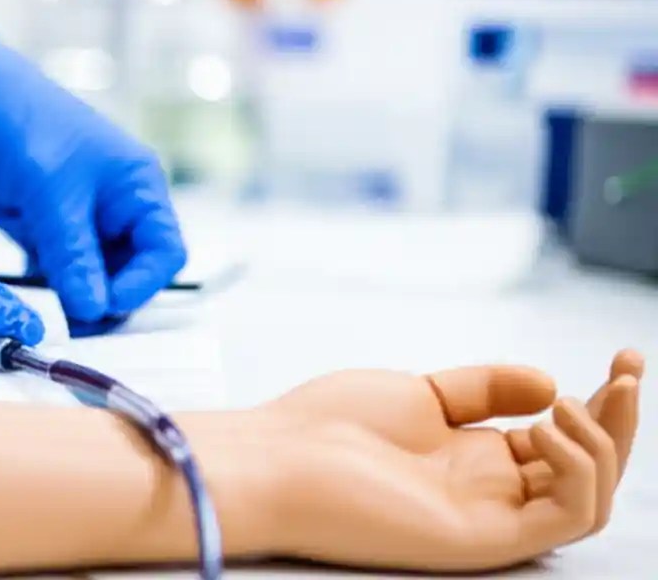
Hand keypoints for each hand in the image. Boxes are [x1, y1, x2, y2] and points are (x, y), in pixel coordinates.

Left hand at [0, 0, 186, 323]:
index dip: (141, 285)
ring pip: (92, 278)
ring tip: (43, 311)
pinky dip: (47, 289)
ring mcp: (78, 219)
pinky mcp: (42, 229)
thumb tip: (95, 309)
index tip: (101, 306)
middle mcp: (115, 205)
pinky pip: (57, 272)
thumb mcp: (48, 188)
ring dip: (73, 298)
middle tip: (69, 320)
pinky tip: (24, 297)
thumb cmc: (13, 118)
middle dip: (105, 298)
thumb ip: (73, 252)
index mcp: (136, 185)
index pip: (164, 253)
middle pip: (131, 273)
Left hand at [236, 350, 642, 571]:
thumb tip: (552, 384)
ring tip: (568, 402)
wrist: (275, 459)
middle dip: (620, 417)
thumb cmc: (325, 427)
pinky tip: (547, 426)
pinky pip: (564, 518)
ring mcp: (485, 518)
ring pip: (588, 498)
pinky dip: (577, 470)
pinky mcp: (480, 540)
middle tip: (630, 367)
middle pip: (585, 467)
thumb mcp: (420, 392)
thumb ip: (486, 390)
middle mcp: (487, 492)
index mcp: (472, 460)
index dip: (601, 402)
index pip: (561, 440)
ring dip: (604, 445)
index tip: (624, 357)